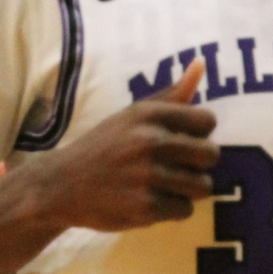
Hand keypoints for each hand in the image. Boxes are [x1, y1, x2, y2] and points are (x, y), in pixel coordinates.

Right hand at [30, 60, 218, 231]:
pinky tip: (151, 201)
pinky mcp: (145, 208)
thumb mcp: (133, 115)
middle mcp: (149, 141)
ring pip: (203, 186)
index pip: (207, 121)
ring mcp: (147, 176)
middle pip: (211, 154)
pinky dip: (172, 209)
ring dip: (188, 189)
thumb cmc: (105, 146)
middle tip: (179, 167)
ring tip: (166, 185)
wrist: (61, 185)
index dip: (200, 134)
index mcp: (148, 114)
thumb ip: (172, 95)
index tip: (182, 141)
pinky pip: (185, 210)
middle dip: (200, 164)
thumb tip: (202, 63)